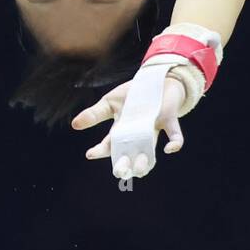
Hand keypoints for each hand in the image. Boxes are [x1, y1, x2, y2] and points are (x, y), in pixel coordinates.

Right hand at [72, 68, 186, 178]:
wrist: (157, 80)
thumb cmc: (133, 94)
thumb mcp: (111, 101)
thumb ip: (95, 114)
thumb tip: (74, 124)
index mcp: (122, 131)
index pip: (109, 146)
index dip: (100, 152)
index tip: (91, 153)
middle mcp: (137, 136)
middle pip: (129, 157)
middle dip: (124, 167)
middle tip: (118, 170)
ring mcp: (153, 130)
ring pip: (150, 153)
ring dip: (145, 163)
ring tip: (138, 167)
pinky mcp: (168, 120)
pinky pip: (175, 136)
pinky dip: (175, 144)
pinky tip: (169, 150)